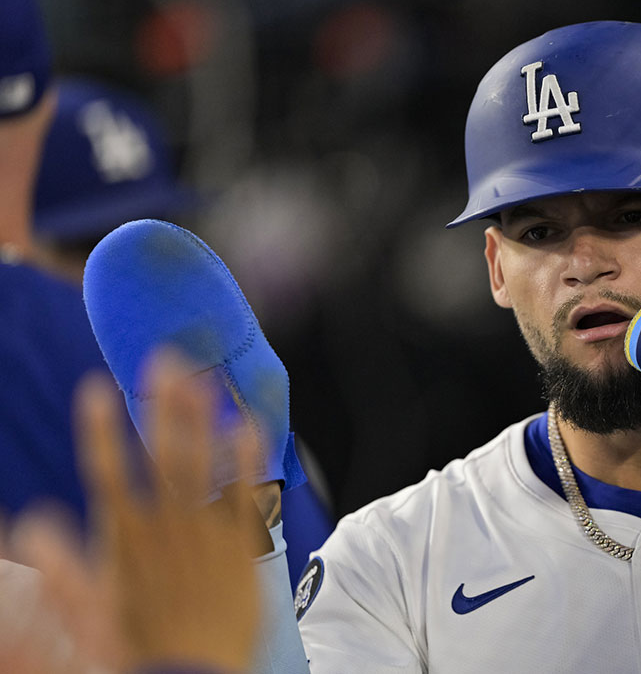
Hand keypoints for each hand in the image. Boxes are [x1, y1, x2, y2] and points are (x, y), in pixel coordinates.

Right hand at [2, 353, 264, 671]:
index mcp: (123, 541)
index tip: (94, 389)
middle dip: (161, 405)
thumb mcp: (87, 611)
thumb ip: (59, 566)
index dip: (98, 429)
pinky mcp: (240, 548)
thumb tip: (28, 525)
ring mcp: (206, 537)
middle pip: (162, 455)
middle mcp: (165, 531)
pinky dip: (246, 459)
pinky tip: (248, 423)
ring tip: (202, 377)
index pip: (105, 472)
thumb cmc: (137, 647)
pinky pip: (245, 495)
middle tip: (165, 359)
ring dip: (202, 419)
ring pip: (203, 466)